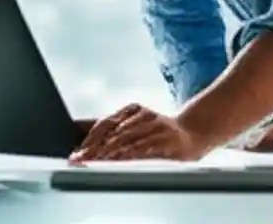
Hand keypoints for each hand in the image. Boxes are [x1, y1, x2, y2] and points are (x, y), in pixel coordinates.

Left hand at [69, 104, 209, 162]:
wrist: (195, 131)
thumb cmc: (160, 131)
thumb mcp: (136, 124)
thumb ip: (111, 127)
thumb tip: (78, 129)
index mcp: (132, 110)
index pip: (106, 123)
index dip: (89, 138)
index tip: (77, 152)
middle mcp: (143, 115)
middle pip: (114, 131)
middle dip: (95, 148)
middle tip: (82, 160)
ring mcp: (156, 125)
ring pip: (128, 138)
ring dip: (109, 152)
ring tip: (96, 162)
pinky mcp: (167, 138)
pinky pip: (146, 146)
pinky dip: (131, 154)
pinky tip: (120, 161)